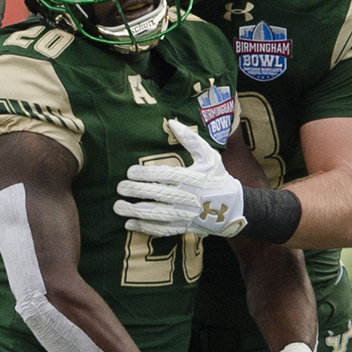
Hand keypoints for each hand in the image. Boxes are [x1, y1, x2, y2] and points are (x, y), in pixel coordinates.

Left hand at [114, 120, 245, 237]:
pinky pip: (163, 229)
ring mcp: (186, 215)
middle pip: (158, 194)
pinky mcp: (184, 227)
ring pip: (158, 214)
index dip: (146, 174)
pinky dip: (146, 228)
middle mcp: (188, 197)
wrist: (233, 208)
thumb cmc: (218, 178)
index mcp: (193, 179)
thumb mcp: (209, 156)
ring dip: (135, 211)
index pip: (165, 175)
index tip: (130, 172)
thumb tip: (171, 122)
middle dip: (136, 191)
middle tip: (119, 188)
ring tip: (118, 206)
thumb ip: (191, 140)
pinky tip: (130, 223)